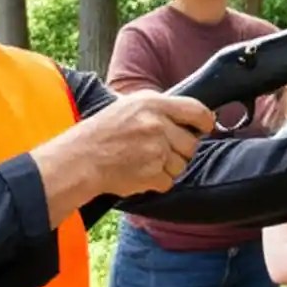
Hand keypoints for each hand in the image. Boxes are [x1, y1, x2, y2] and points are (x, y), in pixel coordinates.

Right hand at [31, 91, 214, 218]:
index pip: (196, 110)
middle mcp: (158, 125)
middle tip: (158, 150)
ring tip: (142, 161)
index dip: (205, 121)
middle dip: (180, 150)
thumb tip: (188, 115)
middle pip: (191, 143)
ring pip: (181, 165)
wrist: (81, 159)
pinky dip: (156, 182)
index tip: (205, 127)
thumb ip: (159, 108)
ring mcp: (156, 149)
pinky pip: (168, 181)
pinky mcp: (153, 172)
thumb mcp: (129, 106)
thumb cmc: (101, 132)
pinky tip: (138, 172)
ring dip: (166, 167)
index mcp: (154, 104)